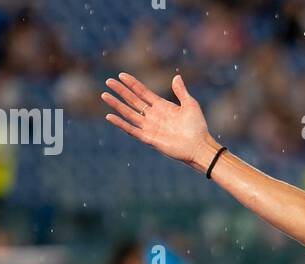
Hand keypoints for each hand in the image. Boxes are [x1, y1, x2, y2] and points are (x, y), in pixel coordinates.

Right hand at [101, 72, 217, 169]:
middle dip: (120, 91)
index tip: (121, 75)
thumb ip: (181, 91)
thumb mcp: (190, 104)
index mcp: (162, 106)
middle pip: (133, 101)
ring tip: (104, 95)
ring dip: (117, 105)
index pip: (143, 92)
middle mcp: (153, 116)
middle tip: (108, 81)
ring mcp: (151, 127)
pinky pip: (132, 130)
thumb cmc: (198, 127)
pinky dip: (121, 124)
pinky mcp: (150, 139)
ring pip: (129, 113)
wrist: (200, 147)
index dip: (132, 84)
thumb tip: (176, 76)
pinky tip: (110, 116)